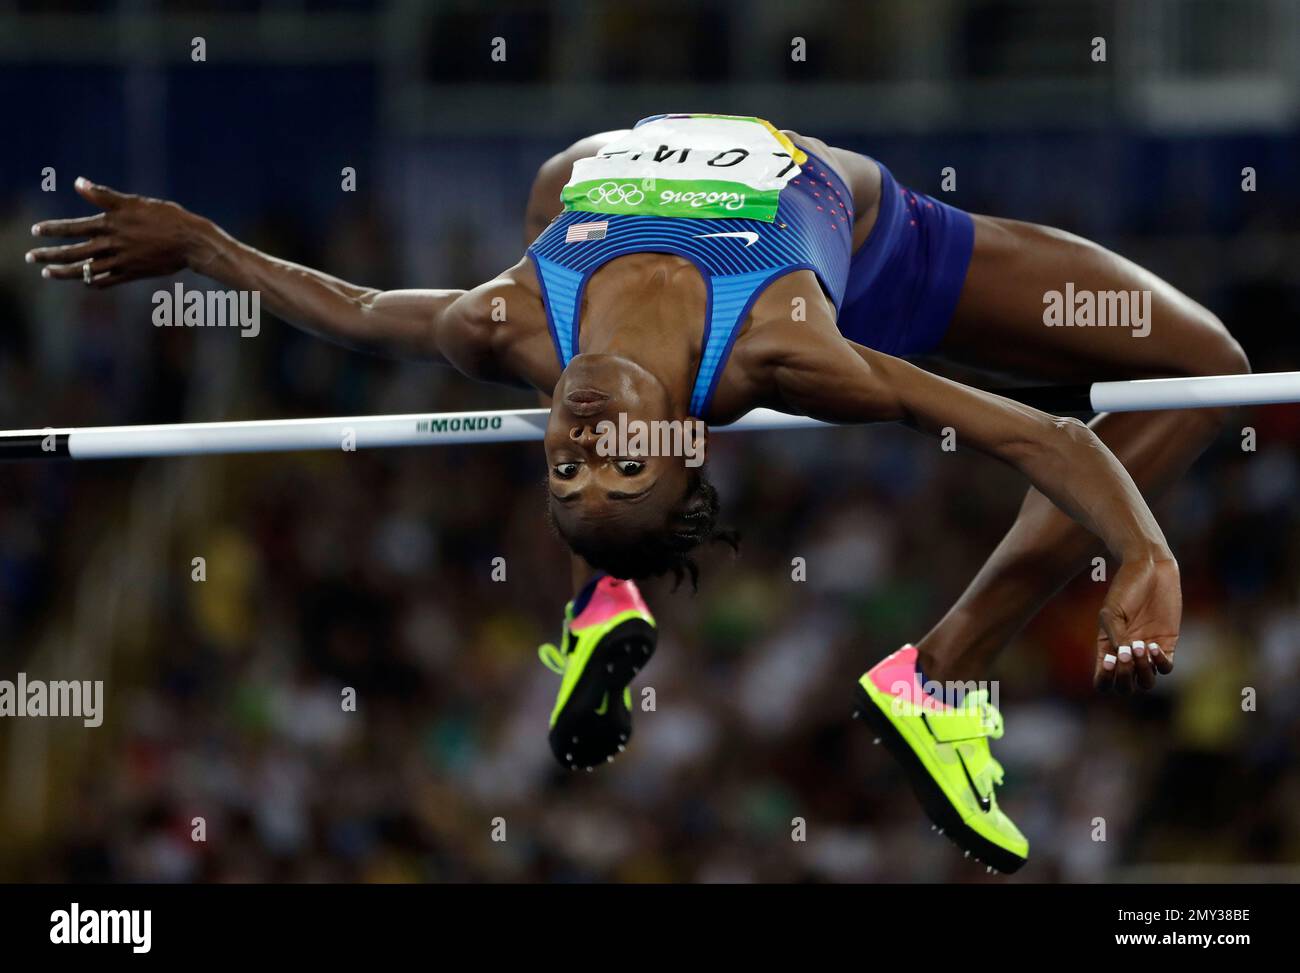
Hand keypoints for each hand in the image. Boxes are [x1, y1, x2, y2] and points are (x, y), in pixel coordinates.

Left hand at [26, 177, 199, 287]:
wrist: (190, 241)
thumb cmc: (166, 217)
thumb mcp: (134, 202)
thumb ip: (104, 195)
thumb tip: (78, 182)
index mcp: (110, 224)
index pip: (73, 228)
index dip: (53, 230)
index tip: (35, 232)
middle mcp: (112, 245)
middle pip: (74, 252)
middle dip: (50, 255)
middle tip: (30, 258)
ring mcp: (122, 261)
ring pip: (87, 269)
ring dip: (64, 272)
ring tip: (47, 273)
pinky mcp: (134, 273)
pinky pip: (108, 281)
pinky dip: (94, 282)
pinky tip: (85, 283)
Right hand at [1094, 557, 1180, 693]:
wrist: (1150, 568)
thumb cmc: (1125, 587)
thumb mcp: (1112, 611)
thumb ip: (1116, 636)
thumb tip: (1122, 659)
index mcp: (1107, 648)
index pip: (1103, 680)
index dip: (1105, 679)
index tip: (1110, 660)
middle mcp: (1127, 654)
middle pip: (1125, 686)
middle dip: (1125, 678)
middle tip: (1126, 655)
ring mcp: (1147, 651)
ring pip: (1146, 681)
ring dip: (1143, 671)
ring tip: (1141, 646)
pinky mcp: (1167, 644)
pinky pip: (1165, 667)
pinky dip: (1160, 663)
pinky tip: (1154, 647)